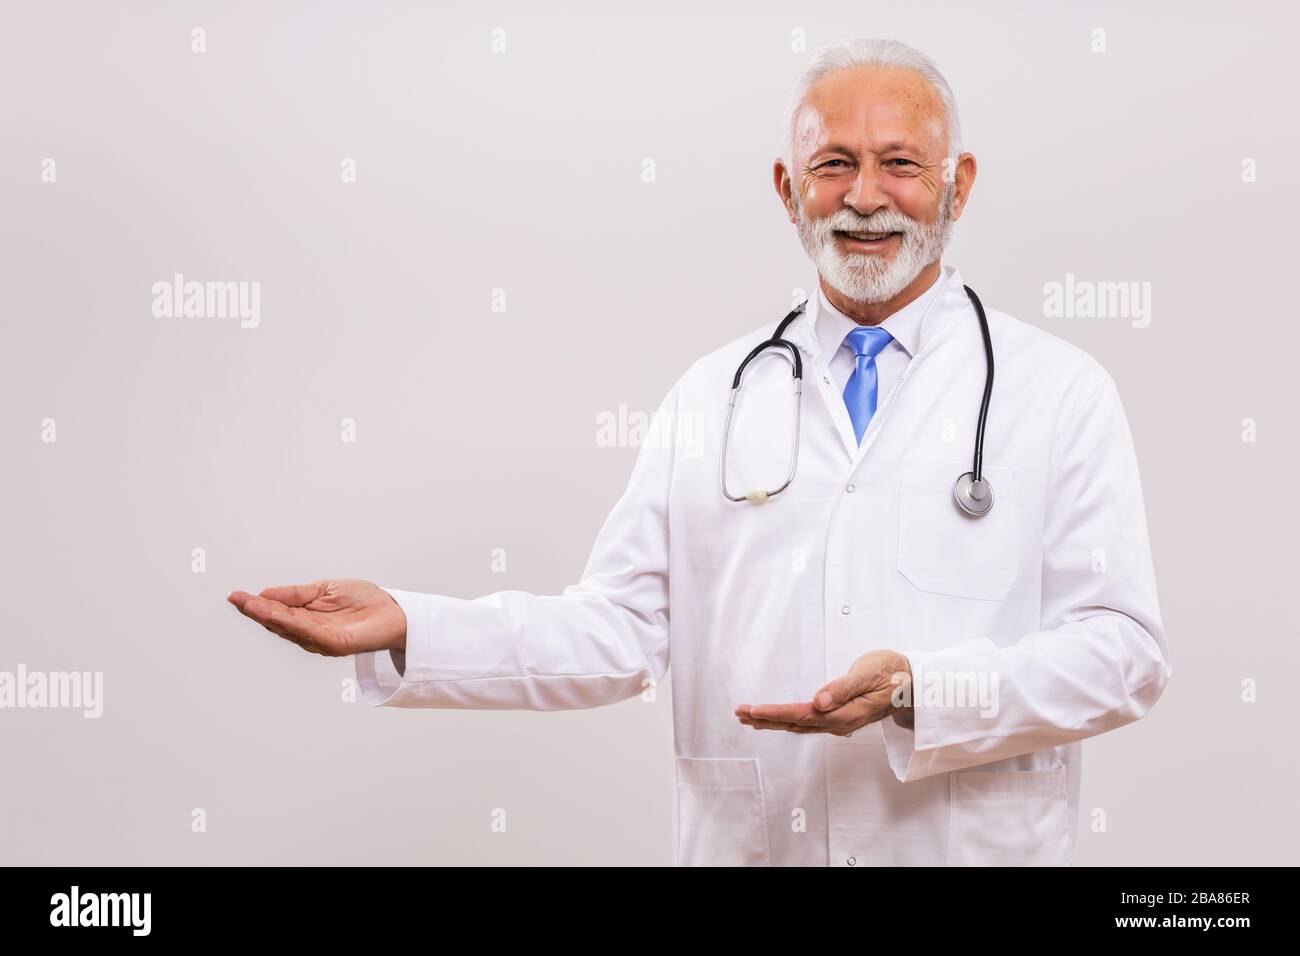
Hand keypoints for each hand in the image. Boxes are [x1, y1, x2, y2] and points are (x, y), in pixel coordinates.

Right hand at [227, 579, 406, 656]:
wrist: (394, 610)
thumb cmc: (363, 601)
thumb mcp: (324, 589)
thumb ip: (297, 594)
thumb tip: (266, 594)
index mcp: (306, 618)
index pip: (276, 612)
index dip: (256, 605)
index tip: (235, 596)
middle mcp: (310, 632)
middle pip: (278, 623)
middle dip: (257, 611)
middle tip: (237, 600)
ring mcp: (322, 640)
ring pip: (290, 629)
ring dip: (270, 617)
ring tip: (251, 605)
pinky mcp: (336, 644)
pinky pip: (312, 634)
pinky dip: (295, 625)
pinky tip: (280, 617)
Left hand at [734, 650, 912, 736]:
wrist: (914, 683)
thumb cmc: (893, 673)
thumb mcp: (869, 674)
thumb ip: (843, 688)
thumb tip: (818, 701)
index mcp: (845, 713)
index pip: (803, 715)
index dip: (776, 713)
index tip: (753, 710)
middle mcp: (840, 722)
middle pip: (795, 723)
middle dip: (766, 719)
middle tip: (739, 712)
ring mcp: (840, 722)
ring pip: (800, 724)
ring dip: (773, 721)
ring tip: (748, 717)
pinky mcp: (840, 717)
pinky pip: (808, 722)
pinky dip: (788, 720)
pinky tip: (777, 719)